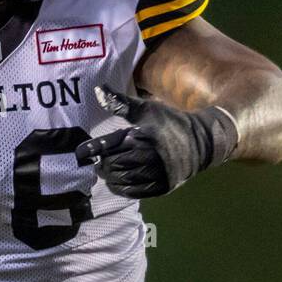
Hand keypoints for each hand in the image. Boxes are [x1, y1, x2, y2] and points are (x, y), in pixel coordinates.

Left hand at [74, 86, 238, 197]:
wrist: (201, 142)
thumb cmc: (169, 122)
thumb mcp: (146, 109)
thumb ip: (120, 103)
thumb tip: (98, 89)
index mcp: (142, 135)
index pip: (109, 145)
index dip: (92, 150)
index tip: (80, 153)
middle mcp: (148, 156)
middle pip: (113, 165)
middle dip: (101, 165)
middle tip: (97, 163)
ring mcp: (156, 173)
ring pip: (122, 180)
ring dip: (110, 178)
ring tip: (106, 172)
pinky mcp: (161, 187)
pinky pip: (134, 192)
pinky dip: (121, 189)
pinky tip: (116, 183)